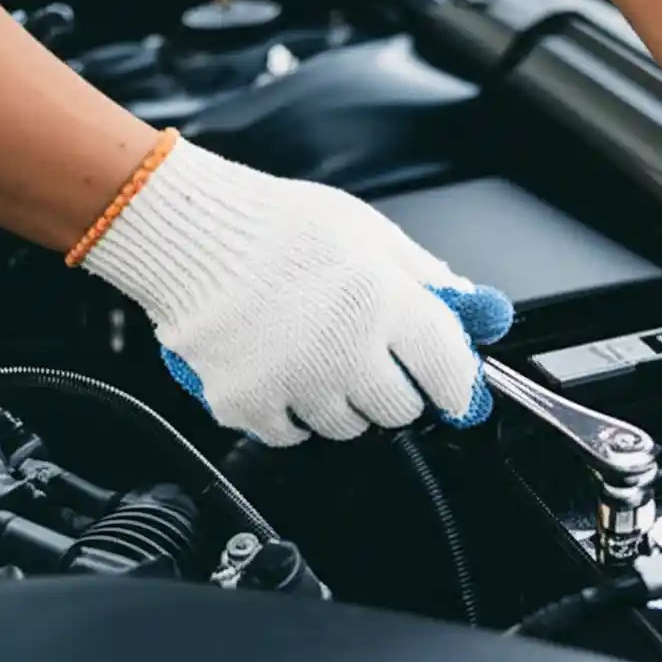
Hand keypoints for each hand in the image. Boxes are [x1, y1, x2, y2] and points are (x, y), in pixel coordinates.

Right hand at [82, 137, 512, 444]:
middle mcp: (343, 350)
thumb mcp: (371, 233)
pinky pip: (291, 434)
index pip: (449, 373)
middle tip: (370, 356)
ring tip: (318, 354)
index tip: (454, 390)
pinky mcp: (246, 404)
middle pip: (400, 410)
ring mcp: (292, 384)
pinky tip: (282, 369)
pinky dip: (292, 412)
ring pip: (347, 427)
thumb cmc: (279, 226)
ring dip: (343, 402)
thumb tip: (474, 310)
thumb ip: (427, 277)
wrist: (186, 231)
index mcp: (383, 301)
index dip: (457, 386)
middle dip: (396, 389)